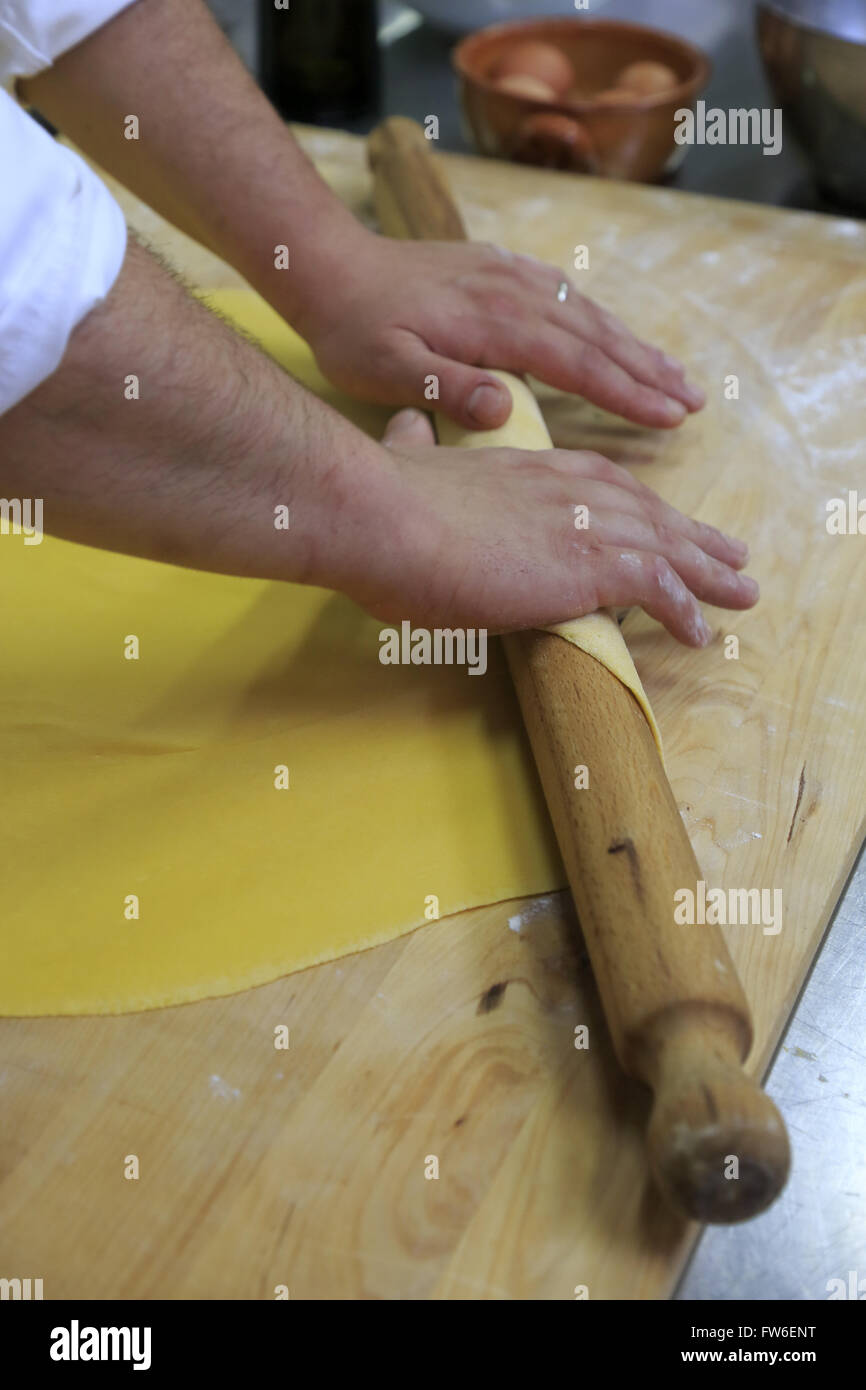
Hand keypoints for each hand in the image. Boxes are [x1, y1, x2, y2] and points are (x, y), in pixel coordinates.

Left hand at [299, 235, 704, 432]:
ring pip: (587, 313)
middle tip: (694, 403)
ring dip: (633, 345)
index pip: (577, 364)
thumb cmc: (352, 331)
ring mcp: (508, 276)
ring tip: (673, 373)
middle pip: (596, 337)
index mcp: (495, 325)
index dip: (626, 394)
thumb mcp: (387, 371)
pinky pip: (563, 292)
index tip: (668, 419)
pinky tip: (613, 331)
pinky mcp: (497, 268)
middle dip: (649, 372)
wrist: (326, 265)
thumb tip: (507, 411)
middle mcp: (513, 294)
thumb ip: (447, 389)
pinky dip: (597, 316)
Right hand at [330, 410, 754, 645]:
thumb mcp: (408, 456)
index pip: (603, 485)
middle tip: (731, 557)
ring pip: (666, 548)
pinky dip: (683, 611)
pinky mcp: (587, 562)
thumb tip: (410, 421)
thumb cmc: (384, 499)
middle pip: (649, 513)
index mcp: (530, 468)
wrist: (382, 514)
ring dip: (708, 576)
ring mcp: (582, 523)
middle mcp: (568, 488)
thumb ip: (419, 442)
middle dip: (694, 537)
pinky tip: (699, 635)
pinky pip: (656, 588)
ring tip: (742, 596)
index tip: (663, 521)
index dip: (640, 507)